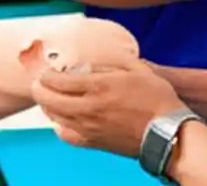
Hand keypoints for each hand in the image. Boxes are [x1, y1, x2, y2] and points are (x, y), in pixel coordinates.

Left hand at [32, 61, 187, 156]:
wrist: (167, 132)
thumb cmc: (156, 99)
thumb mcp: (136, 68)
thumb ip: (109, 64)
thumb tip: (89, 65)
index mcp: (98, 86)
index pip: (57, 80)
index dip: (46, 75)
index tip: (46, 71)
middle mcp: (88, 108)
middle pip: (49, 99)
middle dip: (39, 89)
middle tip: (40, 82)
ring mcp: (89, 127)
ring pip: (54, 117)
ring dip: (47, 106)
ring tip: (49, 98)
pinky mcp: (94, 142)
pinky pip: (66, 136)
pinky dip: (58, 126)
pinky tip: (62, 120)